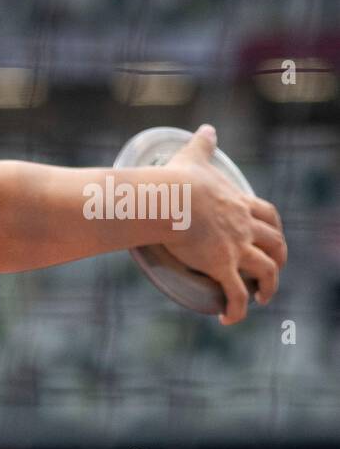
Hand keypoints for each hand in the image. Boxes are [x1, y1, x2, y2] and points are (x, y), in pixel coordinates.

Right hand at [160, 124, 287, 324]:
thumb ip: (202, 144)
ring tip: (260, 298)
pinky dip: (237, 309)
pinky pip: (236, 293)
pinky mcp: (222, 265)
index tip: (269, 237)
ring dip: (267, 287)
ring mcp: (236, 247)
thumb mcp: (194, 157)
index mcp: (238, 204)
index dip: (271, 228)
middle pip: (275, 244)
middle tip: (271, 270)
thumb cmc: (177, 180)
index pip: (267, 215)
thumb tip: (206, 128)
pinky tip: (230, 320)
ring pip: (266, 270)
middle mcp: (244, 227)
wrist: (170, 199)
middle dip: (278, 257)